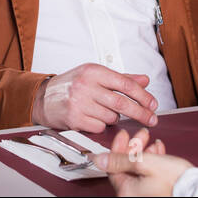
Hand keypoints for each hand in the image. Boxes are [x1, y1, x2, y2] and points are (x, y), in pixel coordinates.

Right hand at [31, 64, 159, 132]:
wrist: (43, 98)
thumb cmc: (72, 85)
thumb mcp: (95, 76)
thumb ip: (121, 78)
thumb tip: (145, 79)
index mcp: (93, 71)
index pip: (125, 84)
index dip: (143, 95)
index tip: (153, 104)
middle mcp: (86, 85)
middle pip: (122, 103)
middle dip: (141, 113)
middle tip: (152, 120)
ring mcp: (79, 102)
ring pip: (111, 117)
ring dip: (114, 118)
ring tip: (103, 111)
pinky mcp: (74, 119)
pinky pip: (99, 127)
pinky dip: (101, 125)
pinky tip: (92, 118)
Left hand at [96, 127, 190, 196]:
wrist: (195, 188)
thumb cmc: (174, 180)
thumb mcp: (144, 163)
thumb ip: (120, 160)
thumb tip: (99, 159)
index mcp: (126, 191)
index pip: (113, 165)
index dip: (118, 147)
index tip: (124, 135)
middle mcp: (132, 195)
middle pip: (125, 166)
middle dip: (133, 147)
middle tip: (140, 136)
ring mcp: (143, 193)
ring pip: (137, 168)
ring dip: (144, 152)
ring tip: (152, 143)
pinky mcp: (154, 191)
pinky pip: (147, 174)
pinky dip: (151, 161)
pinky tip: (158, 152)